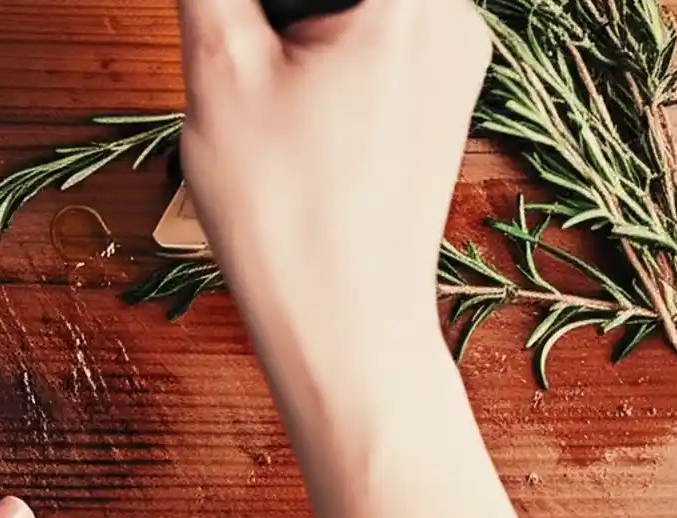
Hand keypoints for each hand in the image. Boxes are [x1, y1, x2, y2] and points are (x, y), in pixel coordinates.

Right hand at [177, 0, 490, 359]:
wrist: (344, 326)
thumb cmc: (290, 220)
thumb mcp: (220, 73)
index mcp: (406, 1)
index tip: (242, 22)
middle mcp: (451, 21)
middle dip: (282, 6)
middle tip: (246, 57)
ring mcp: (456, 65)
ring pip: (362, 9)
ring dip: (305, 27)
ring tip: (268, 94)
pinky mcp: (443, 104)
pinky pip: (383, 44)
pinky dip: (333, 55)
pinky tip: (299, 117)